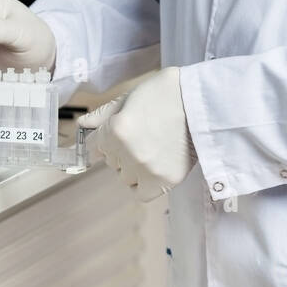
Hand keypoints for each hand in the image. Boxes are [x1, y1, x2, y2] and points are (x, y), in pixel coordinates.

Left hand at [79, 67, 196, 202]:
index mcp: (116, 130)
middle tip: (144, 135)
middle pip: (111, 161)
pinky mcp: (165, 181)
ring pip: (125, 177)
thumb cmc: (167, 93)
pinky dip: (144, 184)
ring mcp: (147, 169)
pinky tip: (154, 168)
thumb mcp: (131, 95)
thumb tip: (82, 125)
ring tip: (154, 148)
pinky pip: (141, 193)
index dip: (107, 136)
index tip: (122, 131)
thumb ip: (104, 114)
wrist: (204, 102)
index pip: (95, 145)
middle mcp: (128, 154)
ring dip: (133, 167)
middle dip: (121, 150)